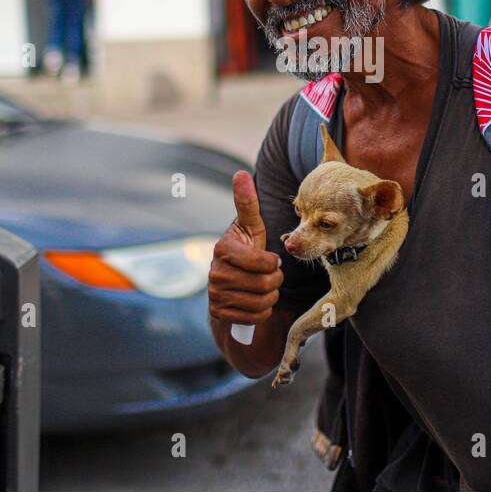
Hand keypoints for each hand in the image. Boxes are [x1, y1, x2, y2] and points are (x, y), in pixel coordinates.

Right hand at [208, 171, 282, 328]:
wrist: (230, 281)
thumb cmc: (246, 248)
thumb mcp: (250, 226)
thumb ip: (247, 202)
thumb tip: (240, 174)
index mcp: (223, 248)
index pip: (264, 263)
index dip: (274, 263)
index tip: (271, 259)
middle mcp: (215, 273)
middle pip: (266, 284)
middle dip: (275, 280)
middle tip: (269, 275)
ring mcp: (215, 294)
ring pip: (262, 303)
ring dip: (270, 296)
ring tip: (264, 286)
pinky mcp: (218, 313)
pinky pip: (255, 318)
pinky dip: (262, 311)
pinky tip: (256, 301)